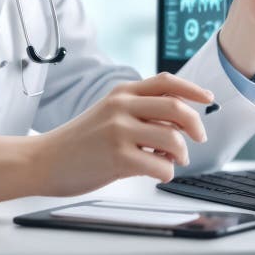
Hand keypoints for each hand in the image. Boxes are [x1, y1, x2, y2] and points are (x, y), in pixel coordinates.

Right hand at [33, 73, 213, 195]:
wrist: (45, 160)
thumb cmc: (81, 140)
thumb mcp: (108, 112)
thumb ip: (139, 111)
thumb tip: (178, 121)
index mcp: (122, 92)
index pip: (166, 81)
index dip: (192, 89)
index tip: (208, 98)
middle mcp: (122, 106)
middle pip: (176, 106)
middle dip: (196, 124)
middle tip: (199, 138)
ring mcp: (119, 131)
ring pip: (173, 137)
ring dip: (181, 153)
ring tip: (173, 160)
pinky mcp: (117, 157)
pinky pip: (160, 165)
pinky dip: (166, 172)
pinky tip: (157, 172)